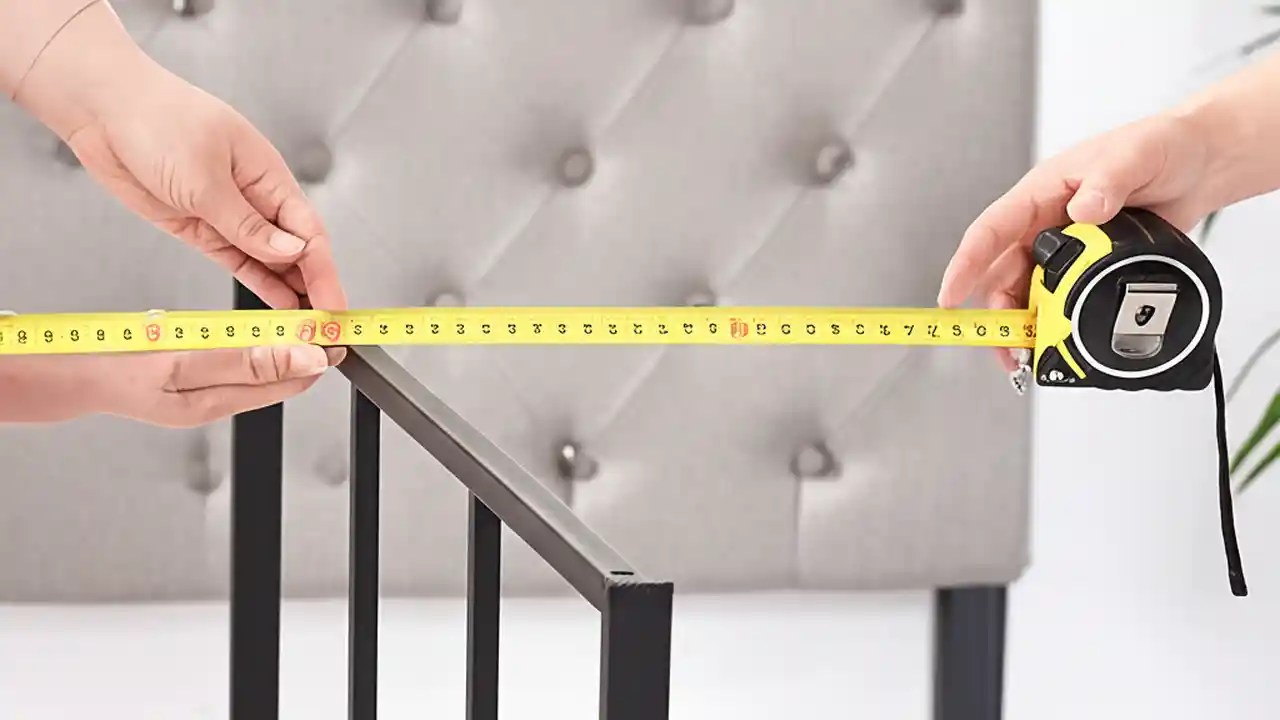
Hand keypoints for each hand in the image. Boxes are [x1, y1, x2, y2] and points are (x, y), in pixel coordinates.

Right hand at [0, 344, 339, 426]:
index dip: (321, 356)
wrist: (66, 367)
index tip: (343, 334)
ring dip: (288, 342)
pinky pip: (237, 356)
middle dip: (311, 349)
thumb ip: (246, 361)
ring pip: (262, 363)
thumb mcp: (184, 361)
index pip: (291, 381)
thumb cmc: (115, 369)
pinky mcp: (191, 370)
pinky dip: (258, 339)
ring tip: (314, 322)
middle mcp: (216, 398)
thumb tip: (303, 359)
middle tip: (336, 324)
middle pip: (282, 374)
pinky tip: (266, 327)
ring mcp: (204, 385)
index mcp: (219, 402)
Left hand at [14, 2, 346, 314]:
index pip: (309, 232)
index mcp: (268, 175)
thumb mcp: (206, 179)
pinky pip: (239, 261)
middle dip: (313, 287)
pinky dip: (259, 283)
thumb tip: (292, 251)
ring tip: (303, 325)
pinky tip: (276, 304)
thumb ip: (248, 224)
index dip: (325, 271)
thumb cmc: (157, 120)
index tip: (333, 304)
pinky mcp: (201, 227)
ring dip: (289, 290)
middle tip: (324, 326)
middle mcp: (254, 197)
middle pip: (295, 250)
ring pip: (270, 260)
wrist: (102, 110)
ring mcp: (228, 214)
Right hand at [936, 112, 1219, 370]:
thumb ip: (1109, 181)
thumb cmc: (1160, 146)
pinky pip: (1061, 300)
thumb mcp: (1134, 156)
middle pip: (1003, 274)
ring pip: (1028, 293)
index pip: (991, 231)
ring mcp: (1066, 249)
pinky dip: (1055, 324)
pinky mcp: (1089, 268)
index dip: (966, 264)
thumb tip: (1084, 211)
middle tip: (1004, 347)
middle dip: (996, 314)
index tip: (950, 297)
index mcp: (1041, 193)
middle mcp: (1045, 224)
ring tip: (1028, 356)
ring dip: (1024, 325)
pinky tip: (1057, 342)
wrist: (1200, 164)